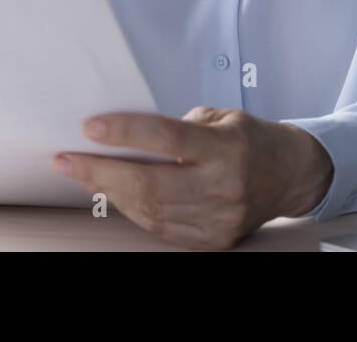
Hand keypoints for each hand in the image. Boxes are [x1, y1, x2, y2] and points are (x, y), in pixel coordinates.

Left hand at [52, 107, 334, 249]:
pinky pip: (160, 227)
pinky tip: (115, 193)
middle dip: (100, 172)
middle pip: (150, 183)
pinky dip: (133, 210)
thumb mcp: (219, 117)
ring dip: (110, 192)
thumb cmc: (250, 139)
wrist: (290, 175)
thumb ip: (175, 127)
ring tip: (84, 174)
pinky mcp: (213, 240)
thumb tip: (123, 136)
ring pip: (150, 210)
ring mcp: (218, 218)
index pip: (167, 138)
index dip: (125, 132)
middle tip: (67, 159)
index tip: (90, 127)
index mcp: (226, 147)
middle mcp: (224, 185)